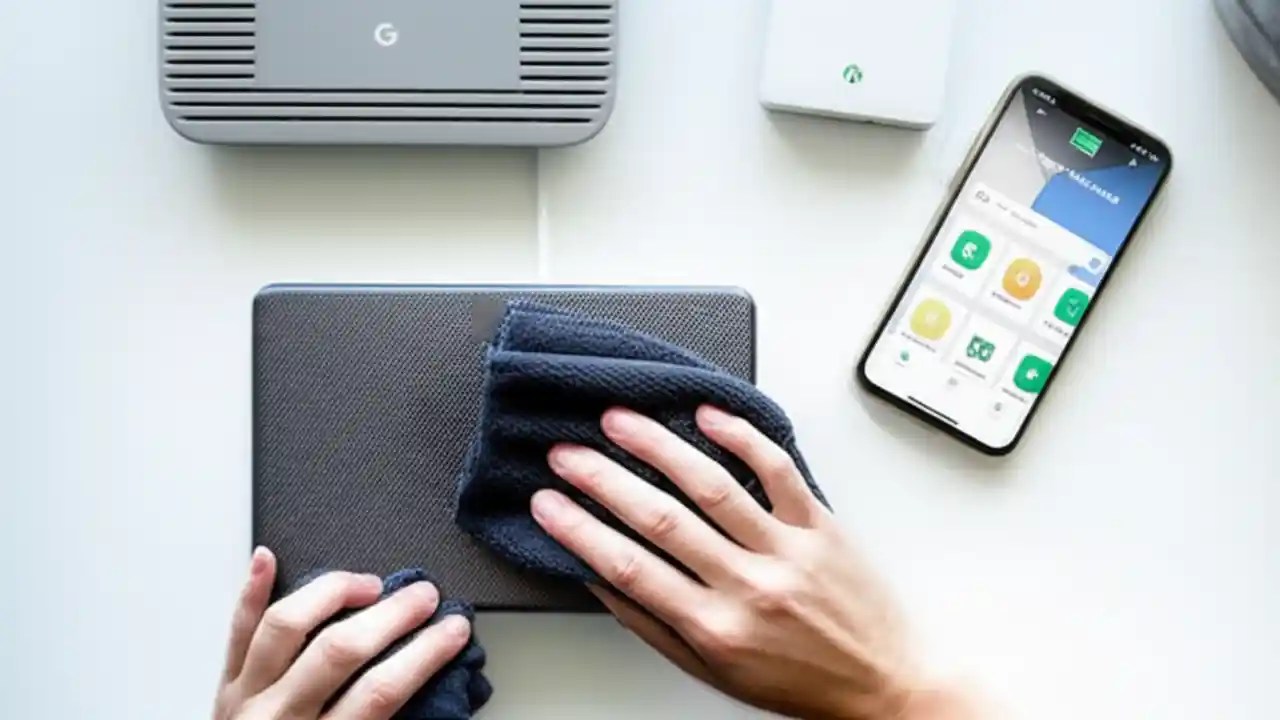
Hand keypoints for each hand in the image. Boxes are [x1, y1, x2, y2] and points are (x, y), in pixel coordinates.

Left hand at [213, 548, 471, 719]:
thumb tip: (436, 693)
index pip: (381, 692)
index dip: (424, 654)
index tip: (453, 630)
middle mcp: (279, 716)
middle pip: (339, 651)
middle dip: (391, 616)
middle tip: (425, 596)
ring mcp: (247, 696)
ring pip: (286, 626)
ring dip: (331, 594)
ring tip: (369, 583)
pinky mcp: (224, 683)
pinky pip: (236, 629)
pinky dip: (251, 590)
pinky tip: (267, 558)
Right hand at [530, 406, 981, 719]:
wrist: (886, 686)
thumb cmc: (799, 682)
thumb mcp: (713, 672)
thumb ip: (654, 625)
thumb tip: (601, 581)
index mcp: (715, 627)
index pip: (630, 568)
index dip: (580, 530)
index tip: (547, 503)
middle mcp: (748, 585)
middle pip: (661, 519)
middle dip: (603, 480)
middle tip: (566, 453)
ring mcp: (787, 550)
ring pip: (713, 485)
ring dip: (659, 446)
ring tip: (620, 419)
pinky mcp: (821, 526)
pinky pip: (779, 471)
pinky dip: (743, 438)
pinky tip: (707, 414)